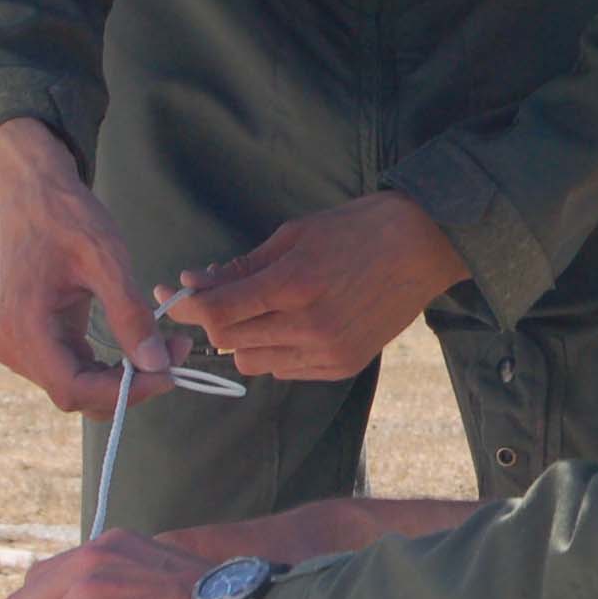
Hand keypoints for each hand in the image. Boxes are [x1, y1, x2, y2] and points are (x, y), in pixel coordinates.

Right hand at [0, 117, 173, 415]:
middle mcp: (16, 348)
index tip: (169, 374)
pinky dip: (110, 367)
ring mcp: (22, 346)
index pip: (75, 389)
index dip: (125, 391)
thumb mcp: (106, 259)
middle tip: (177, 355)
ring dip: (124, 378)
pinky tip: (141, 346)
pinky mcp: (36, 340)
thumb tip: (157, 364)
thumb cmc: (66, 217)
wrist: (33, 192)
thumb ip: (130, 314)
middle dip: (131, 384)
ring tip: (168, 348)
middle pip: (78, 395)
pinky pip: (75, 369)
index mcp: (25, 329)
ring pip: (79, 387)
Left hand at [162, 191, 468, 383]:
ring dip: (243, 338)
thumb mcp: (295, 234)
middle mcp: (310, 325)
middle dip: (211, 319)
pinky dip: (275, 351)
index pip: (218, 313)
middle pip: (229, 342)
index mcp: (295, 284)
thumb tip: (196, 282)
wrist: (425, 246)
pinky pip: (285, 370)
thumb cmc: (359, 228)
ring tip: (259, 310)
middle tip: (210, 297)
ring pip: (253, 362)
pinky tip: (290, 324)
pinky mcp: (343, 365)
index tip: (172, 294)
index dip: (187, 306)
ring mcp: (328, 351)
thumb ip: (243, 266)